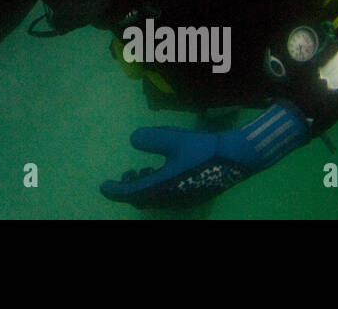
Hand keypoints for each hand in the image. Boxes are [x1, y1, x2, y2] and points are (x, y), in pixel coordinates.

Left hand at [101, 101, 309, 207]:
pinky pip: (167, 197)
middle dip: (129, 189)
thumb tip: (133, 140)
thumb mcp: (172, 138)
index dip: (115, 191)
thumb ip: (149, 139)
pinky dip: (157, 186)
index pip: (131, 194)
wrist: (235, 158)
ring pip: (155, 199)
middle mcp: (172, 199)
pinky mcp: (193, 195)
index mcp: (163, 188)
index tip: (103, 185)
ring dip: (144, 187)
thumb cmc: (202, 148)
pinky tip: (162, 168)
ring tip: (143, 169)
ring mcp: (184, 200)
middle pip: (142, 200)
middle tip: (127, 173)